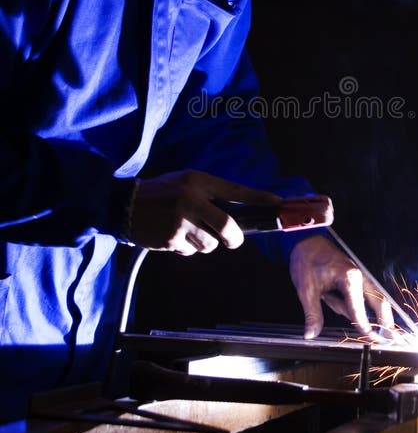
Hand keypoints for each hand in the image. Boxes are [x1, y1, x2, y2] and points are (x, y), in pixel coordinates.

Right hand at [129, 170, 281, 255]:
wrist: (124, 204)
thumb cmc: (162, 192)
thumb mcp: (187, 182)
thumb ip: (211, 194)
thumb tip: (240, 214)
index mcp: (198, 181)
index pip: (236, 191)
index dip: (259, 199)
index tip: (278, 205)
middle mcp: (191, 199)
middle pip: (228, 227)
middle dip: (234, 238)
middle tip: (233, 239)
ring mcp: (180, 221)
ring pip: (210, 243)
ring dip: (206, 242)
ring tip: (190, 230)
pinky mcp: (170, 239)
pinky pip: (190, 251)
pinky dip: (187, 247)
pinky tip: (174, 235)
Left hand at [289, 235, 394, 339]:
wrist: (305, 240)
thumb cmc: (307, 260)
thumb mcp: (306, 289)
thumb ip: (312, 314)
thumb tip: (311, 334)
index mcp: (349, 278)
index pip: (358, 308)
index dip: (364, 326)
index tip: (371, 339)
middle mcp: (359, 276)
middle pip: (379, 302)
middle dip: (385, 320)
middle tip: (392, 337)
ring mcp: (360, 276)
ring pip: (371, 299)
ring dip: (363, 311)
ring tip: (329, 299)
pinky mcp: (356, 277)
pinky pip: (363, 295)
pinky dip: (359, 305)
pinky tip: (332, 298)